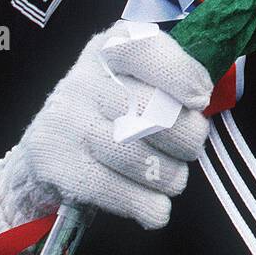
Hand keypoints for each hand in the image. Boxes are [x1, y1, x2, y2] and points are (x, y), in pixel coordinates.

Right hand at [0, 22, 213, 229]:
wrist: (51, 150)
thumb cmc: (115, 112)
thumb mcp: (141, 80)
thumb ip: (176, 78)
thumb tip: (203, 94)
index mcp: (110, 48)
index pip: (146, 49)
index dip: (182, 75)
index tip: (201, 99)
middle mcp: (83, 78)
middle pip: (153, 112)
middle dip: (188, 138)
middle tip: (191, 147)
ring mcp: (65, 120)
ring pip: (138, 157)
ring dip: (170, 177)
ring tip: (171, 177)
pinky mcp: (54, 162)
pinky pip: (114, 190)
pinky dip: (147, 205)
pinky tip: (156, 206)